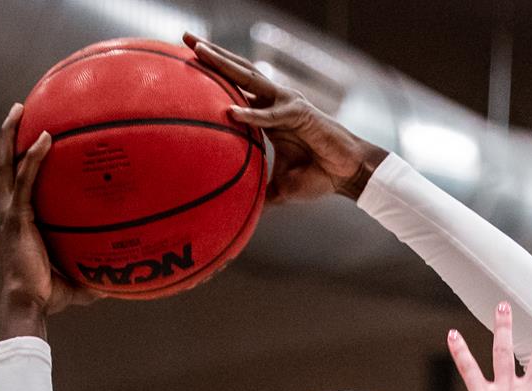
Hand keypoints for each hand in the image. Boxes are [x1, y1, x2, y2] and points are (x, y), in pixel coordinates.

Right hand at [0, 103, 99, 334]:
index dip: (9, 160)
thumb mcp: (72, 279)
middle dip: (4, 136)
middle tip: (18, 111)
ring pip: (2, 164)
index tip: (20, 138)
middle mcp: (1, 211)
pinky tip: (47, 138)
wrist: (29, 303)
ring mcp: (5, 212)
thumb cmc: (48, 296)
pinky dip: (32, 157)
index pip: (6, 183)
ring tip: (21, 109)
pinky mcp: (15, 217)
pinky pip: (24, 179)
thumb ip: (92, 273)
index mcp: (10, 221)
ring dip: (9, 135)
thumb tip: (119, 279)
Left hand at [184, 33, 386, 202]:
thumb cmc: (316, 177)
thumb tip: (237, 214)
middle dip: (212, 53)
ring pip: (250, 79)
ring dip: (224, 64)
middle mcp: (273, 103)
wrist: (346, 175)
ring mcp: (286, 104)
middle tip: (185, 36)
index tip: (185, 62)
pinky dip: (251, 115)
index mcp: (266, 115)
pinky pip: (271, 115)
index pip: (234, 88)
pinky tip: (230, 113)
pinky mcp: (301, 114)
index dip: (212, 74)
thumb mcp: (278, 187)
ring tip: (200, 51)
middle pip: (237, 71)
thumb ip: (257, 193)